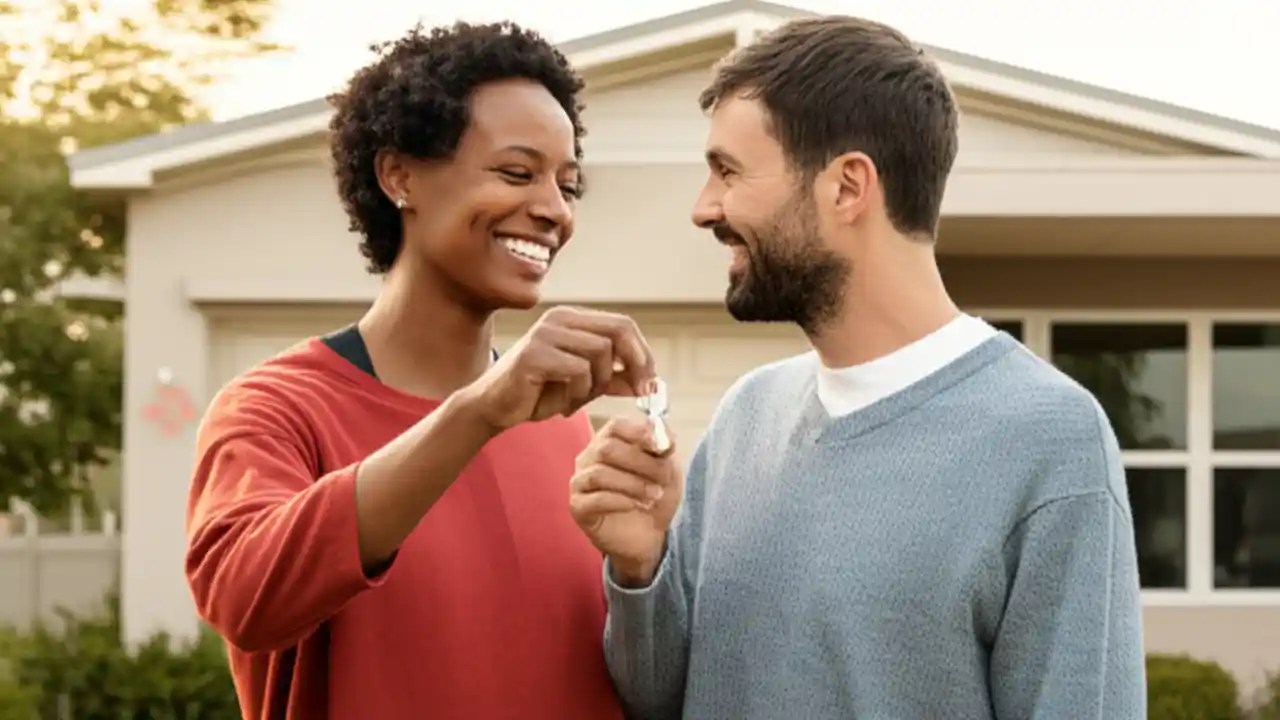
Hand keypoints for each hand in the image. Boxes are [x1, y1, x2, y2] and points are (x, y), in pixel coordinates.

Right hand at [460, 306, 655, 431]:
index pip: (623, 324)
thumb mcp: (584, 386)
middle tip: (639, 393)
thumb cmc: (537, 394)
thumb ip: (614, 379)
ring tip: (576, 400)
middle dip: (635, 365)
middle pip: (618, 331)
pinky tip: (560, 404)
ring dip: (597, 385)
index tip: (651, 383)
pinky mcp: (535, 354)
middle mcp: (560, 319)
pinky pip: (578, 371)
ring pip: (600, 353)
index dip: (643, 353)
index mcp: (572, 320)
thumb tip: (650, 381)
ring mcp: (546, 333)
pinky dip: (577, 394)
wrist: (493, 407)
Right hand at [570, 417, 682, 586]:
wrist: (648, 536)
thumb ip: (665, 447)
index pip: (615, 426)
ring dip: (633, 484)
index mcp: (609, 441)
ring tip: (653, 496)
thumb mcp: (668, 469)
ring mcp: (580, 482)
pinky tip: (636, 506)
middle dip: (641, 463)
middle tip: (664, 478)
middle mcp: (589, 458)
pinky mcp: (578, 507)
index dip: (639, 432)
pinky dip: (620, 500)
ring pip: (599, 473)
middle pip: (607, 448)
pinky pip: (594, 498)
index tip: (662, 447)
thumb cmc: (653, 496)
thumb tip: (663, 435)